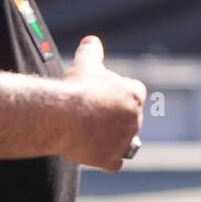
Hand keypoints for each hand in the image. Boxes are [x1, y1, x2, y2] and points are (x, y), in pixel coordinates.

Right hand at [59, 36, 145, 171]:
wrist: (65, 116)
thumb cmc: (77, 88)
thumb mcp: (85, 63)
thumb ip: (91, 51)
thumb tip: (91, 40)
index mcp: (134, 95)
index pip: (135, 93)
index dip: (122, 94)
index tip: (109, 95)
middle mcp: (135, 118)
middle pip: (131, 118)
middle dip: (118, 117)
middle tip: (97, 116)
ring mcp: (124, 140)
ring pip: (126, 141)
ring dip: (116, 140)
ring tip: (99, 136)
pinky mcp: (112, 158)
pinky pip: (116, 162)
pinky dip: (108, 160)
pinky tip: (97, 156)